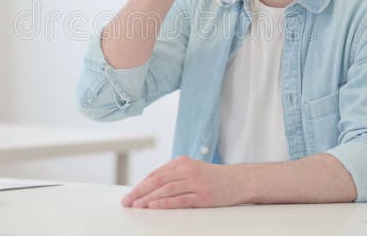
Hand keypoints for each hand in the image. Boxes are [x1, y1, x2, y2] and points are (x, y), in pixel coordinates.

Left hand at [121, 156, 246, 208]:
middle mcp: (187, 170)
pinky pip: (180, 199)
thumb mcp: (192, 170)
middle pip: (157, 181)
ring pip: (166, 190)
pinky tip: (154, 206)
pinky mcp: (203, 195)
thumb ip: (174, 176)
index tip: (129, 195)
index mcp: (182, 162)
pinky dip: (165, 203)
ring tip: (136, 206)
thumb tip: (150, 189)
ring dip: (148, 198)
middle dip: (139, 192)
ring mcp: (195, 182)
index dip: (140, 185)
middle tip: (127, 201)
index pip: (155, 174)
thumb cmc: (213, 178)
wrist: (239, 180)